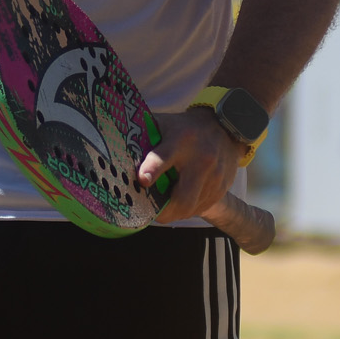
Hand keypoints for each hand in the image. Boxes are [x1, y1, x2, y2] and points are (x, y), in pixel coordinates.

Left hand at [140, 107, 241, 224]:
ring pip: (191, 208)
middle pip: (182, 198)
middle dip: (164, 212)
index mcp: (180, 140)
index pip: (164, 157)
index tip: (142, 180)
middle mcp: (200, 159)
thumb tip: (113, 149)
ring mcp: (214, 176)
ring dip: (174, 213)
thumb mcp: (164, 124)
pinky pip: (201, 208)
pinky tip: (180, 202)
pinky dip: (188, 210)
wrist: (226, 127)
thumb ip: (143, 136)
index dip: (152, 169)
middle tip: (152, 213)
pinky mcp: (222, 188)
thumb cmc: (185, 128)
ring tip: (165, 208)